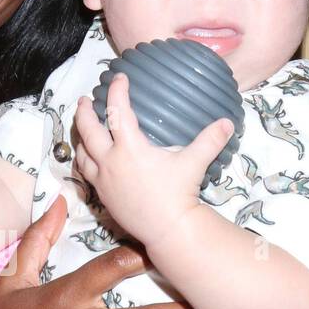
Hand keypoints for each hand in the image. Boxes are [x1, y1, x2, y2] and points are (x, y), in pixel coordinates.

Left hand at [73, 75, 233, 248]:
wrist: (167, 229)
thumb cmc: (178, 194)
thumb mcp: (194, 163)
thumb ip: (210, 140)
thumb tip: (228, 122)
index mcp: (129, 148)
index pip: (117, 111)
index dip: (117, 91)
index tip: (120, 78)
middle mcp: (110, 161)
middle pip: (88, 129)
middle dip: (85, 111)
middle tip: (86, 100)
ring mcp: (103, 179)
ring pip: (82, 152)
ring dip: (81, 136)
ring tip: (84, 128)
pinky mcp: (102, 195)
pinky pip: (85, 173)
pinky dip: (84, 160)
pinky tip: (88, 158)